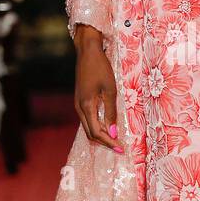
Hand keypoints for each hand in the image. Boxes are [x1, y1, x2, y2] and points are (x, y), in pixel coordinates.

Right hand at [74, 25, 122, 152]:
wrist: (87, 51)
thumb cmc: (100, 68)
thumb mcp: (110, 90)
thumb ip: (111, 112)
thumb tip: (113, 132)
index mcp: (86, 107)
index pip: (97, 132)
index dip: (109, 142)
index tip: (121, 148)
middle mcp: (79, 108)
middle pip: (90, 133)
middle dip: (105, 142)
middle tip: (119, 147)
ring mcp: (78, 104)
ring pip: (88, 127)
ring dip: (101, 135)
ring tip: (115, 140)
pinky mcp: (80, 100)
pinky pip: (87, 119)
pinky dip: (97, 126)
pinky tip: (107, 127)